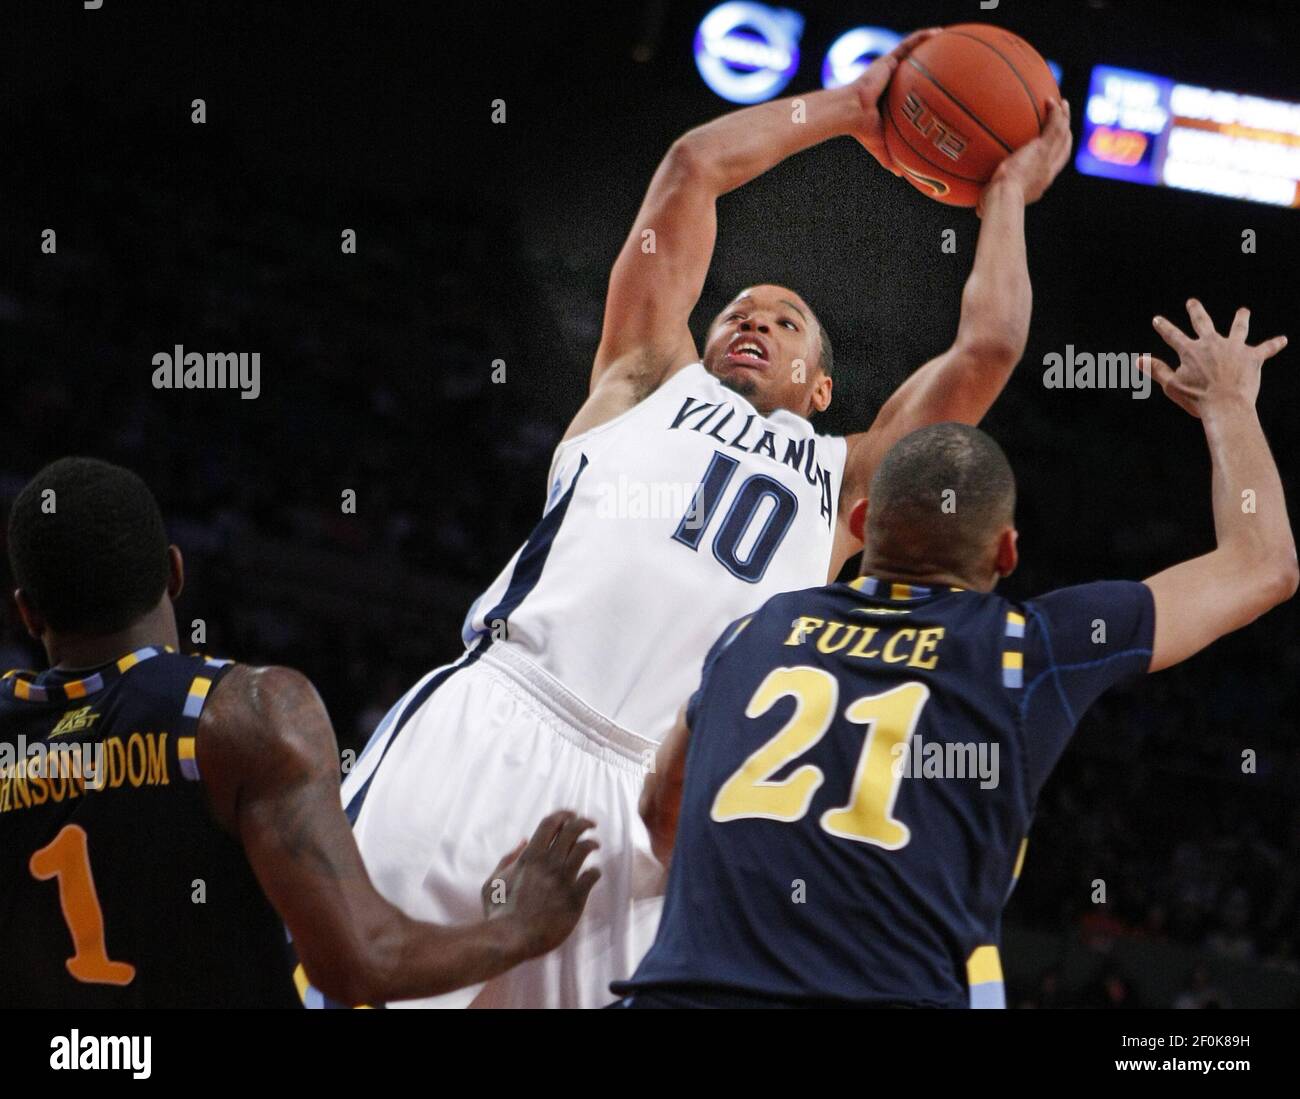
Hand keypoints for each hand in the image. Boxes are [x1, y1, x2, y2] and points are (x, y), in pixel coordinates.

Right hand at [480, 811, 599, 956]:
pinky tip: (593, 874)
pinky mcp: (575, 898)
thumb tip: (522, 841)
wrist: (510, 938)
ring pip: (585, 848)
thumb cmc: (499, 912)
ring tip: (594, 845)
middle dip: (583, 822)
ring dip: (592, 843)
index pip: (551, 823)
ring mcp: (563, 880)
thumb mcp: (493, 881)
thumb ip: (507, 859)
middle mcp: (549, 863)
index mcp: (530, 857)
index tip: (570, 814)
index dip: (563, 814)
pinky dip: (595, 871)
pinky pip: (592, 875)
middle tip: (589, 824)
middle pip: (572, 830)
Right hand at [849, 28, 943, 172]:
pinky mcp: (888, 60)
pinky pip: (908, 43)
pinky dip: (922, 36)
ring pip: (913, 52)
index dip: (923, 87)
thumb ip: (892, 159)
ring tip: (948, 38)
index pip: (910, 90)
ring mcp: (890, 69)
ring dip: (929, 43)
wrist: (850, 113)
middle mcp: (893, 81)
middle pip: (914, 68)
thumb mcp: (882, 147)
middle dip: (930, 62)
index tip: (940, 88)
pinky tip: (938, 32)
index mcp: (892, 99)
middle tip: (950, 61)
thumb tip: (903, 176)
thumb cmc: (863, 131)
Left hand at [978, 99, 1072, 215]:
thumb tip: (978, 210)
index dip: (1057, 153)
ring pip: (1063, 134)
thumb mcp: (995, 203)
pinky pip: (1054, 126)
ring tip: (1061, 103)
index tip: (1054, 144)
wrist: (1004, 198)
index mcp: (1040, 183)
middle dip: (1066, 132)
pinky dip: (1055, 113)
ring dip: (1064, 117)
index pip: (1053, 166)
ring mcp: (1048, 159)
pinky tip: (1050, 101)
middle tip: (1063, 119)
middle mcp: (1048, 171)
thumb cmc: (995, 205)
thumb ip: (990, 203)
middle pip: (1063, 148)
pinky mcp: (1043, 149)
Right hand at [1143, 300, 1286, 417]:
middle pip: (1203, 322)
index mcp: (1191, 350)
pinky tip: (1282, 340)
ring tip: (1243, 311)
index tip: (1157, 319)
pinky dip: (1274, 345)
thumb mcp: (1171, 386)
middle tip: (1192, 302)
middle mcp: (1212, 343)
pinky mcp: (1252, 357)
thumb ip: (1156, 370)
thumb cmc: (1197, 399)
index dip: (1164, 327)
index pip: (1172, 335)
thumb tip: (1138, 359)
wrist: (1226, 405)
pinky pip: (1265, 349)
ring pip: (1238, 329)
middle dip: (1196, 311)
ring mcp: (1233, 348)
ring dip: (1240, 319)